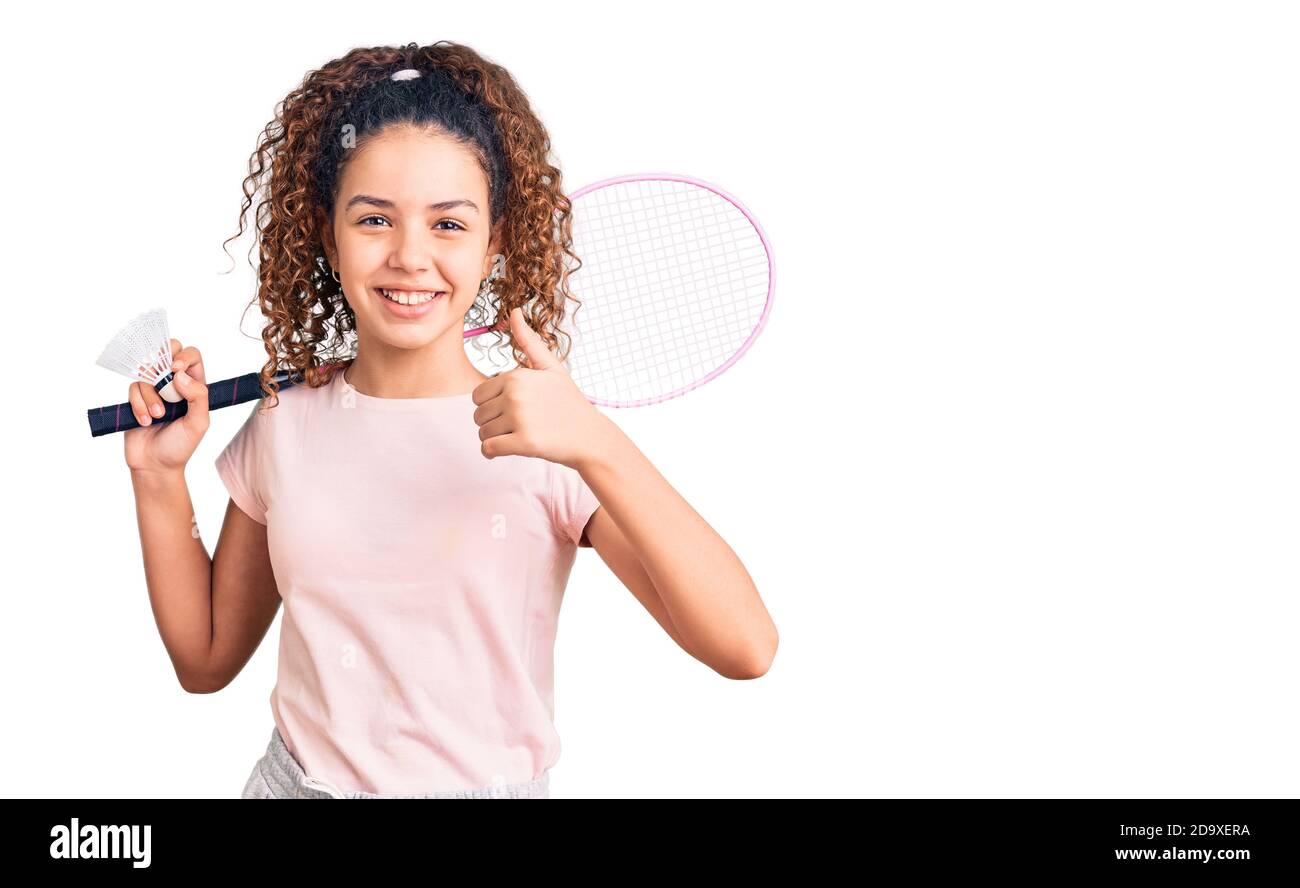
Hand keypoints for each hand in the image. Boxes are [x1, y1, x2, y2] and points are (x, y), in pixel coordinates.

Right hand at [123, 339, 210, 473]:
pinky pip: (133, 388)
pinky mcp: (136, 398)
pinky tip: (144, 421)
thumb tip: (180, 374)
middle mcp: (174, 384)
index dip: (184, 356)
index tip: (176, 369)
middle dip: (162, 361)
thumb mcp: (198, 423)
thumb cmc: (180, 446)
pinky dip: (139, 405)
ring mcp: (154, 390)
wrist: (155, 465)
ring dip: (151, 396)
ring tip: (158, 416)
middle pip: (167, 352)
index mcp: (195, 386)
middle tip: (162, 376)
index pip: (193, 357)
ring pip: (147, 373)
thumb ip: (198, 396)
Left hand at [471, 307, 607, 468]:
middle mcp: (515, 395)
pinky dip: (494, 452)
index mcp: (516, 376)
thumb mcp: (551, 368)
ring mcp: (520, 419)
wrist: (591, 436)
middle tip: (521, 425)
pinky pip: (488, 449)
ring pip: (482, 433)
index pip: (477, 395)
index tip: (516, 409)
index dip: (493, 405)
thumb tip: (514, 311)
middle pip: (478, 415)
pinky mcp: (524, 442)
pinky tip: (513, 448)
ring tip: (521, 435)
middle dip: (493, 423)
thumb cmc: (569, 402)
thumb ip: (528, 342)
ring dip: (496, 438)